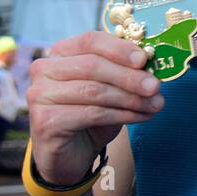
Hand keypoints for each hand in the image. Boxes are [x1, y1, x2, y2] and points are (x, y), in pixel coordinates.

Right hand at [27, 31, 162, 185]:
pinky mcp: (45, 120)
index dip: (119, 49)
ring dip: (131, 98)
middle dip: (129, 76)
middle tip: (156, 86)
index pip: (91, 41)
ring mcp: (40, 95)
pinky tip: (141, 117)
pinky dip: (122, 115)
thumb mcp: (110, 89)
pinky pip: (92, 113)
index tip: (145, 59)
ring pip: (94, 91)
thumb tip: (153, 67)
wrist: (70, 155)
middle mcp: (44, 70)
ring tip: (155, 105)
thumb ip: (125, 73)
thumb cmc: (90, 117)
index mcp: (60, 53)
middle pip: (93, 66)